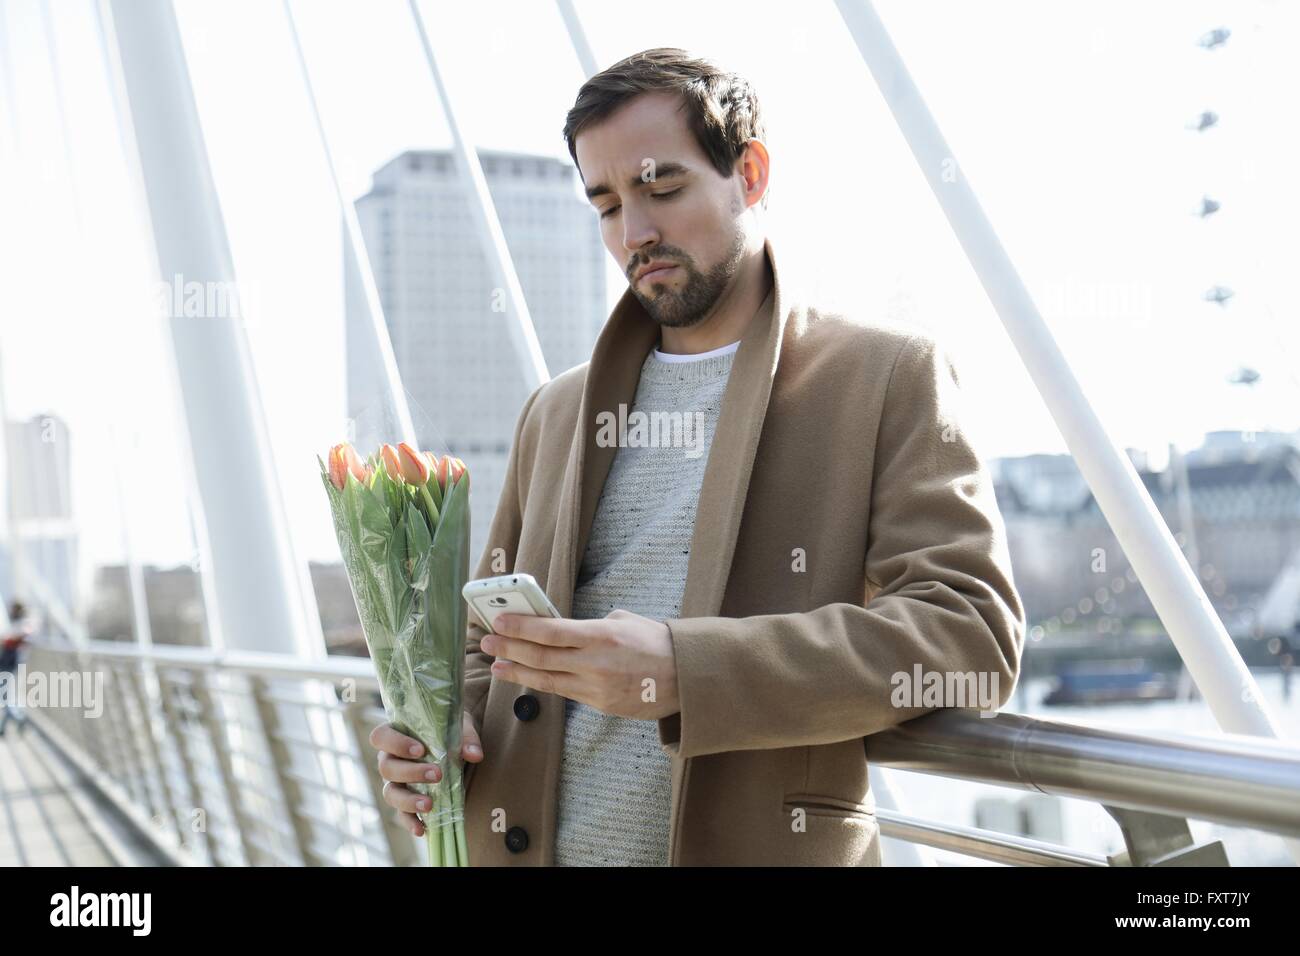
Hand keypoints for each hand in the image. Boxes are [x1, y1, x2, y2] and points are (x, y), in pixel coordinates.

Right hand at [371, 710, 483, 837]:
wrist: (454, 743)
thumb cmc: (449, 729)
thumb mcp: (459, 725)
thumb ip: (466, 737)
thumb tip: (475, 755)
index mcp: (395, 734)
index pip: (380, 737)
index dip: (396, 744)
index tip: (420, 750)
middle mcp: (390, 759)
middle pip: (387, 768)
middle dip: (411, 773)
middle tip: (437, 775)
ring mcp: (395, 782)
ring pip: (390, 793)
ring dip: (408, 800)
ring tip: (429, 805)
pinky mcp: (404, 801)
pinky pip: (401, 814)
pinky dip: (410, 822)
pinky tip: (421, 829)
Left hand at [480, 609, 679, 720]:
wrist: (687, 677)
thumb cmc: (656, 641)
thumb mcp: (623, 621)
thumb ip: (591, 626)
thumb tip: (562, 629)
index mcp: (601, 636)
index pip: (550, 631)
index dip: (520, 627)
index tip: (498, 621)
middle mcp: (594, 664)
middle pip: (541, 657)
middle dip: (509, 649)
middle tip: (487, 642)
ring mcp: (596, 688)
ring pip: (546, 680)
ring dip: (517, 672)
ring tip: (496, 666)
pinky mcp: (600, 705)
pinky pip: (565, 693)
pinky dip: (542, 684)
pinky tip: (526, 678)